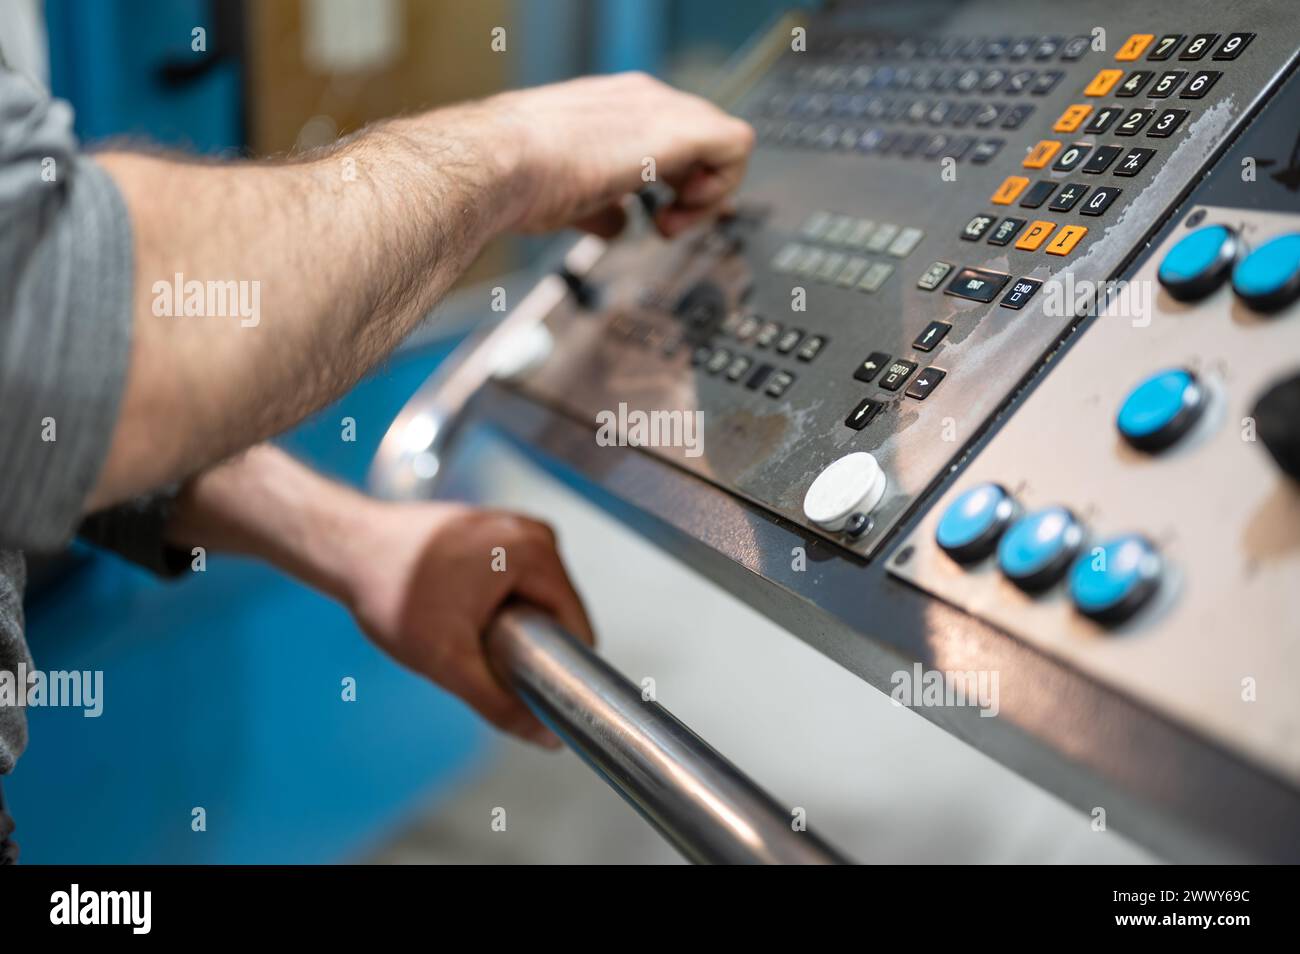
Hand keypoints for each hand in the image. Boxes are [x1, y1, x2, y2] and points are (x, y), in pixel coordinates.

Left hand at [342, 501, 595, 747]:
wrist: (346, 546)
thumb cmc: (390, 590)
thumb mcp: (448, 660)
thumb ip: (500, 703)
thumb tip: (546, 736)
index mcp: (536, 551)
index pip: (576, 625)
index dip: (558, 666)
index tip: (525, 684)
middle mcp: (533, 531)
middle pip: (557, 612)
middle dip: (527, 644)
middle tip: (477, 654)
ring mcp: (514, 526)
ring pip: (534, 599)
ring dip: (510, 625)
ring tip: (463, 629)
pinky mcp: (495, 530)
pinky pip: (515, 580)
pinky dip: (497, 604)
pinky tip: (459, 612)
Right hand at [488, 72, 755, 237]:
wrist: (499, 163)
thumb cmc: (516, 179)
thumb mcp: (567, 199)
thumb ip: (601, 207)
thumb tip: (615, 225)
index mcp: (611, 110)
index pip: (666, 139)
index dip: (672, 182)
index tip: (657, 216)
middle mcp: (639, 101)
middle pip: (699, 139)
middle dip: (692, 189)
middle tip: (669, 224)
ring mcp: (660, 110)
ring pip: (720, 141)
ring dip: (706, 194)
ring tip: (672, 223)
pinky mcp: (681, 128)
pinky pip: (736, 145)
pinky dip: (721, 186)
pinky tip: (684, 212)